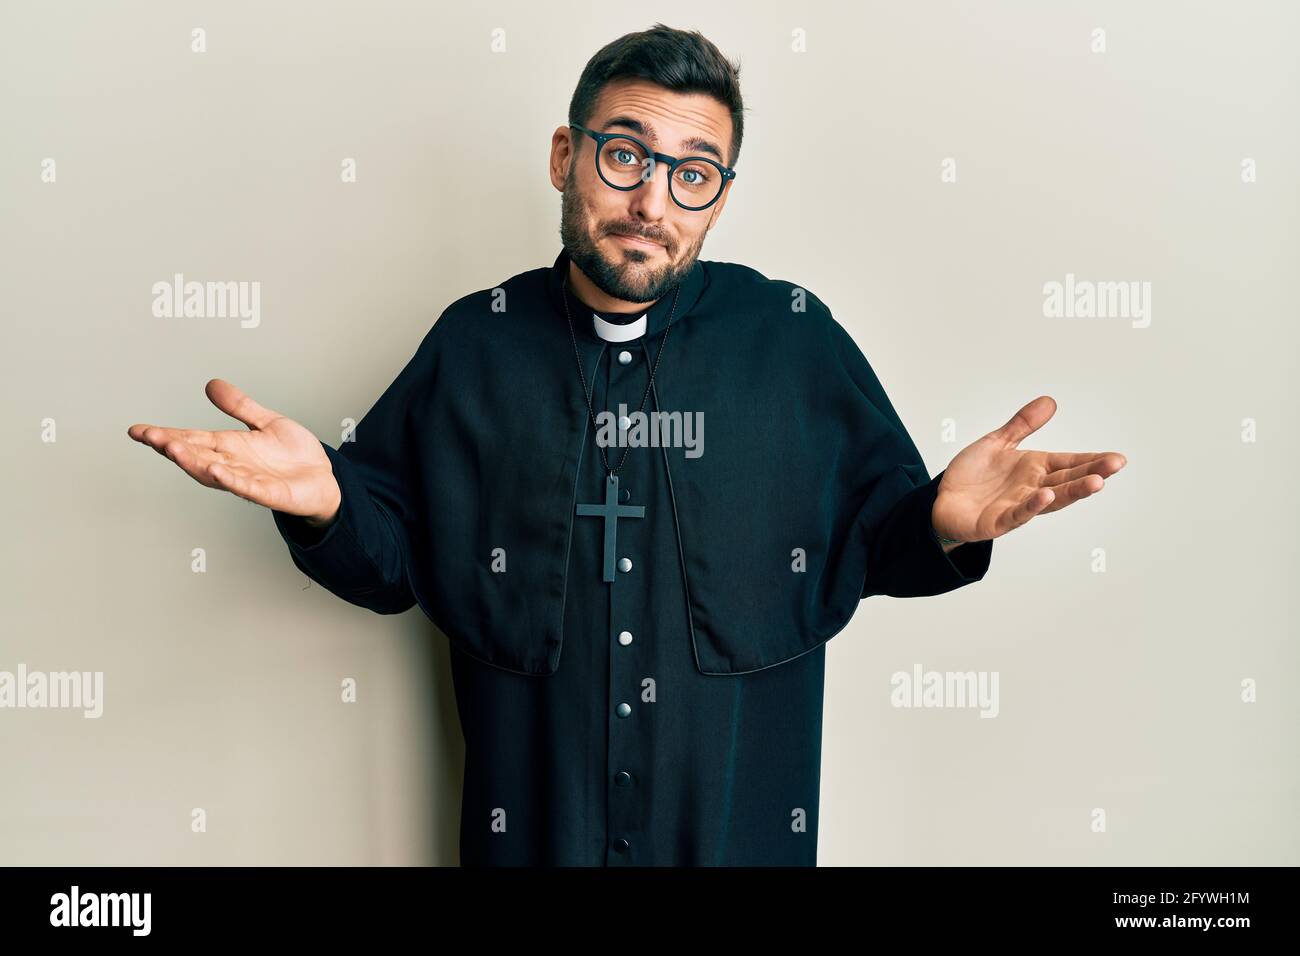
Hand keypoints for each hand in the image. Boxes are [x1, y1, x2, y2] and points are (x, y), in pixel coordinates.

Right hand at [127, 379, 340, 523]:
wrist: (324, 478)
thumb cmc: (294, 455)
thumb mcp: (267, 422)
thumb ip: (240, 406)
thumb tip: (211, 385)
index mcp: (229, 447)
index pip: (191, 439)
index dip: (164, 435)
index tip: (137, 430)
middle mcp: (233, 464)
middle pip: (195, 456)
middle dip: (172, 447)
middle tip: (149, 437)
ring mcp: (249, 480)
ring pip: (214, 473)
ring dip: (194, 463)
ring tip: (174, 449)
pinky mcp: (269, 493)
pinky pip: (247, 488)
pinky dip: (231, 480)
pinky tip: (217, 471)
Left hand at [931, 395, 1125, 542]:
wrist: (941, 500)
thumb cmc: (972, 476)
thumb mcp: (997, 443)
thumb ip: (1023, 425)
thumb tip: (1050, 401)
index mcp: (1034, 469)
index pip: (1069, 463)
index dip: (1092, 461)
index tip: (1117, 458)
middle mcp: (1031, 488)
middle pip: (1067, 481)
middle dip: (1091, 473)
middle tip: (1115, 465)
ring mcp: (1017, 506)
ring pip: (1050, 500)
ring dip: (1072, 492)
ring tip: (1095, 482)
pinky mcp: (997, 522)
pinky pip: (1017, 514)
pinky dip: (1031, 506)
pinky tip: (1046, 496)